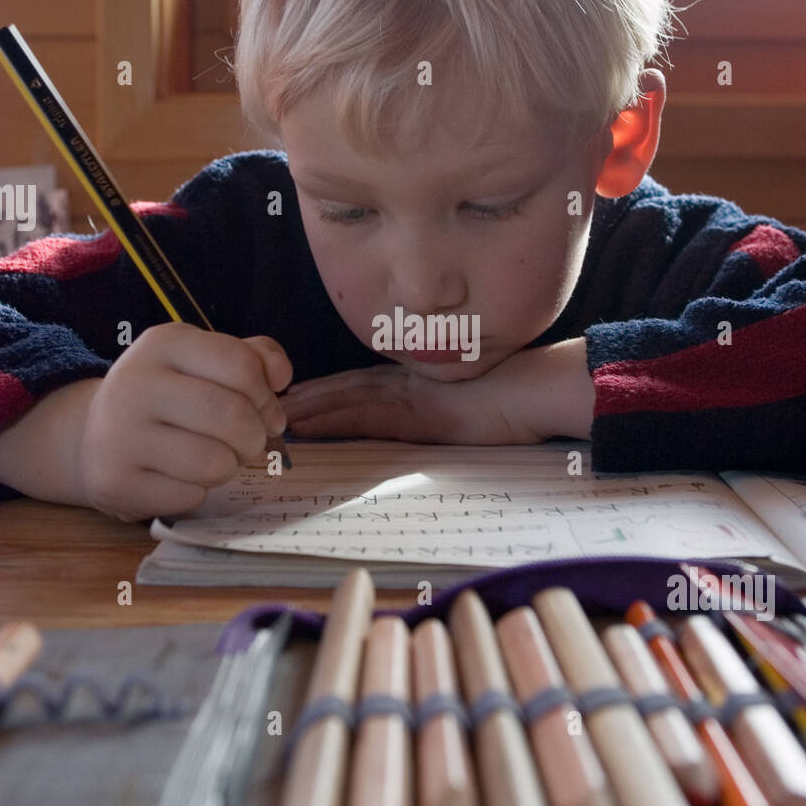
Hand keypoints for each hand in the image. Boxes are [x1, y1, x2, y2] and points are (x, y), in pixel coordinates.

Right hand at [78, 323, 292, 520]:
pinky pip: (190, 496)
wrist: (95, 437)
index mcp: (163, 344)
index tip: (265, 409)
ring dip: (228, 467)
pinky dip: (197, 491)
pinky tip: (178, 477)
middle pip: (233, 416)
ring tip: (213, 458)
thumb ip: (253, 358)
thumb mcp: (205, 362)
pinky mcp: (115, 482)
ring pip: (215, 463)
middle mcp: (135, 383)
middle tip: (247, 442)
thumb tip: (281, 375)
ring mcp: (119, 434)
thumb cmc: (169, 396)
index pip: (241, 366)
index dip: (267, 395)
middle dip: (255, 437)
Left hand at [284, 341, 592, 445]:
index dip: (328, 389)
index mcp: (419, 378)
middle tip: (268, 402)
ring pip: (346, 399)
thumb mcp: (472, 402)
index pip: (361, 382)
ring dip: (310, 408)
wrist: (537, 390)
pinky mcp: (416, 413)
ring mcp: (411, 394)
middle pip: (345, 386)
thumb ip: (444, 406)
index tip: (295, 394)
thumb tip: (433, 418)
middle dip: (308, 395)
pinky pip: (364, 418)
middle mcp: (408, 381)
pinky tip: (307, 428)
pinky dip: (331, 421)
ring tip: (275, 416)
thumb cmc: (516, 397)